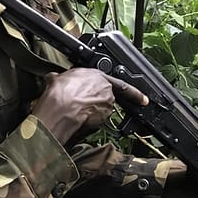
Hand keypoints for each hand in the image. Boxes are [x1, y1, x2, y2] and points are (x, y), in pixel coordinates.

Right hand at [31, 68, 147, 144]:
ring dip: (91, 112)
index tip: (143, 99)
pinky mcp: (103, 120)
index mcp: (98, 75)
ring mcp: (107, 106)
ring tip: (73, 111)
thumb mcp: (58, 78)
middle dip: (96, 101)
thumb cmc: (59, 92)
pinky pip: (98, 121)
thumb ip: (64, 78)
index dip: (133, 93)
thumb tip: (54, 78)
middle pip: (106, 97)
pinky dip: (89, 121)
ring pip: (102, 110)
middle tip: (79, 103)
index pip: (120, 84)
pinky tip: (76, 118)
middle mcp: (107, 90)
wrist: (60, 110)